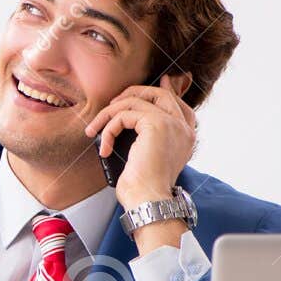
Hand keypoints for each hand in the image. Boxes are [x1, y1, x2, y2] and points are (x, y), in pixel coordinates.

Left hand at [84, 74, 196, 208]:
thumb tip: (134, 123)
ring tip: (95, 130)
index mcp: (185, 136)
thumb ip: (148, 138)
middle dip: (134, 93)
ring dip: (109, 114)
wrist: (149, 199)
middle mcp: (183, 128)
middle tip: (112, 103)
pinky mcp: (156, 124)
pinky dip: (108, 128)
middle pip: (160, 94)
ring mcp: (171, 123)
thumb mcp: (149, 158)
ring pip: (136, 101)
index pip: (180, 105)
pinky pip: (124, 115)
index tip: (162, 81)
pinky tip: (104, 147)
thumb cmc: (145, 187)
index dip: (169, 91)